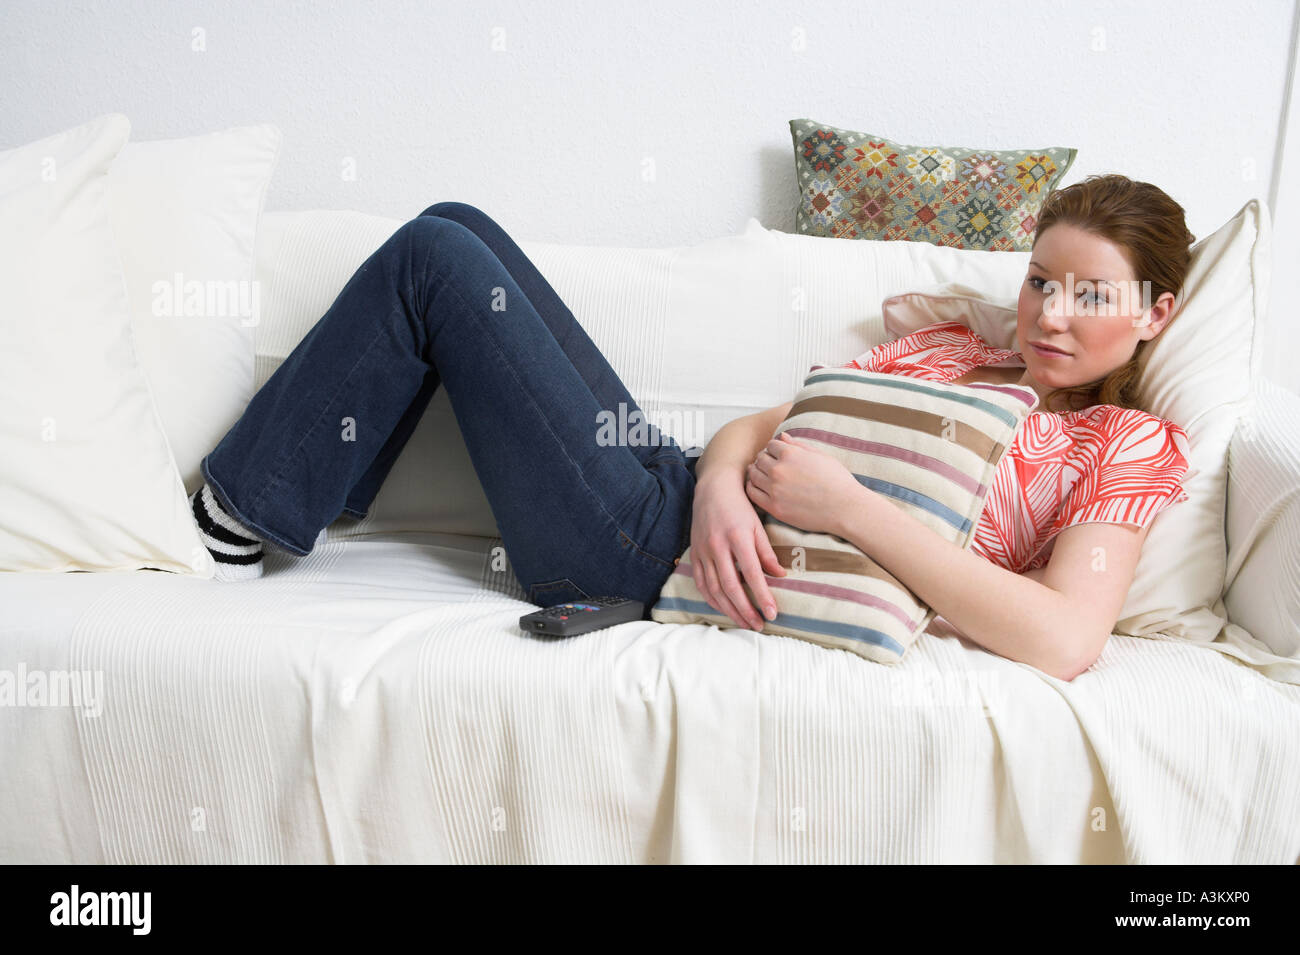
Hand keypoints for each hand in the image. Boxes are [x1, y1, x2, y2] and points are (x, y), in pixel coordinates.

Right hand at [688, 474, 786, 630]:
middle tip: (759, 625)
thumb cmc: (740, 506)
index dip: (762, 596)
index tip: (773, 613)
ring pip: (715, 589)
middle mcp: (718, 546)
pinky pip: (701, 583)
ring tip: (745, 623)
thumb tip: (780, 576)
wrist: (713, 489)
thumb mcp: (758, 525)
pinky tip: (724, 609)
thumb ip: (767, 552)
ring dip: (730, 610)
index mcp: (737, 537)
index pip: (752, 574)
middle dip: (746, 610)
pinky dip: (712, 600)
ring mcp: (703, 551)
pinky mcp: (694, 554)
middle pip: (731, 587)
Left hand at [744, 432, 860, 535]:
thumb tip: (782, 436)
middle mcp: (778, 469)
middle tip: (772, 465)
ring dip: (757, 472)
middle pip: (759, 458)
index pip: (770, 445)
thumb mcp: (820, 456)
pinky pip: (752, 493)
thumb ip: (798, 445)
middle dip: (765, 459)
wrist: (845, 508)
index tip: (779, 455)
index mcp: (790, 454)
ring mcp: (774, 489)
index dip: (775, 449)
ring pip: (753, 474)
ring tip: (765, 475)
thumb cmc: (837, 480)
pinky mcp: (774, 507)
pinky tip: (760, 487)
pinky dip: (752, 487)